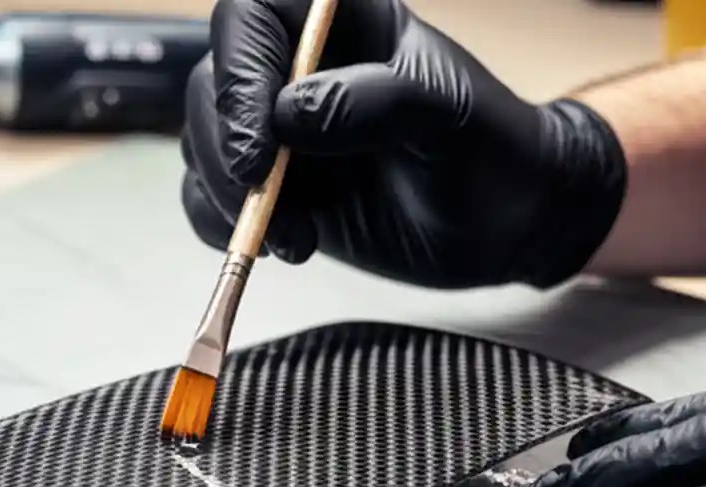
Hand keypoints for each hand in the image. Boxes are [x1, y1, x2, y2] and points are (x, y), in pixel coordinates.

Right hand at [180, 0, 627, 288]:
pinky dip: (224, 227)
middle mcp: (297, 69)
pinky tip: (286, 244)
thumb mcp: (449, 119)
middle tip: (262, 197)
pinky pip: (207, 198)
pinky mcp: (267, 187)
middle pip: (214, 80)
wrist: (504, 226)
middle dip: (225, 146)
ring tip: (294, 234)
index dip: (243, 66)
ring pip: (201, 141)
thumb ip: (379, 103)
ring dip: (228, 195)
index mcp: (343, 24)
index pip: (258, 12)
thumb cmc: (491, 154)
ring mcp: (276, 129)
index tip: (264, 139)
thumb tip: (290, 114)